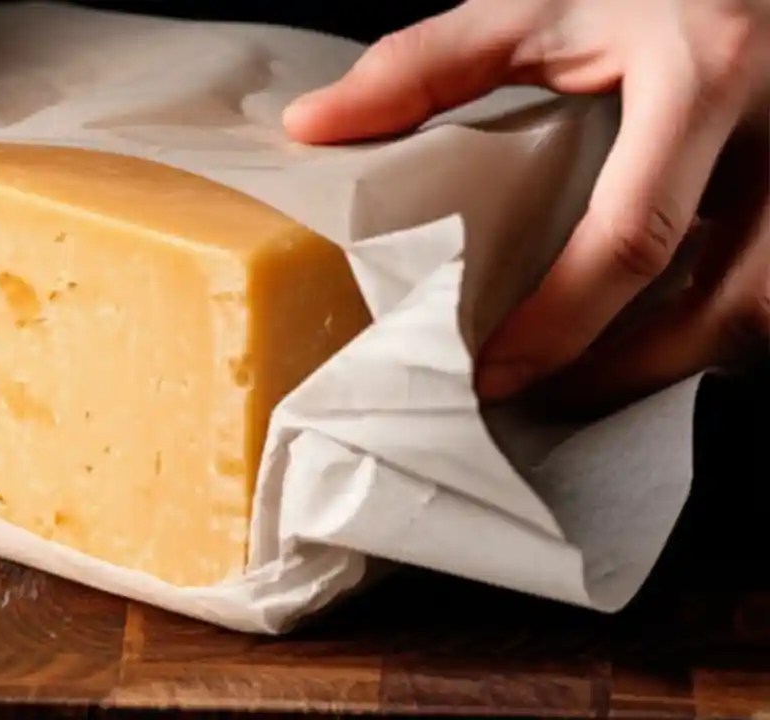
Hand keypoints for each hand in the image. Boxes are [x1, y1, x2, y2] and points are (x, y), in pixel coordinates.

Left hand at [283, 0, 769, 404]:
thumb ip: (427, 63)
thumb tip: (315, 124)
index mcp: (704, 77)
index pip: (633, 237)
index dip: (562, 323)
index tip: (495, 371)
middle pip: (724, 306)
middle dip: (624, 371)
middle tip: (537, 393)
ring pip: (764, 313)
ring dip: (679, 359)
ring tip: (589, 374)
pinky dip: (723, 324)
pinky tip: (661, 328)